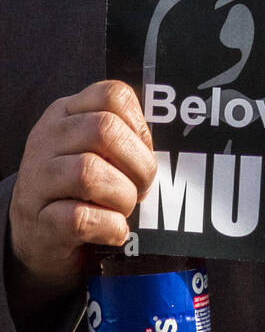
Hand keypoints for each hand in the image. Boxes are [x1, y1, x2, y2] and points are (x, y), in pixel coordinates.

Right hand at [8, 81, 156, 310]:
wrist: (35, 237)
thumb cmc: (77, 188)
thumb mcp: (90, 149)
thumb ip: (121, 136)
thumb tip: (163, 149)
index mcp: (65, 113)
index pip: (112, 94)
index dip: (140, 125)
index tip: (144, 152)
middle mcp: (46, 139)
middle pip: (104, 129)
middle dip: (138, 163)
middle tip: (143, 186)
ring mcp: (37, 180)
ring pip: (89, 172)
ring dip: (123, 196)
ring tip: (125, 208)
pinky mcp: (39, 221)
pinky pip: (81, 218)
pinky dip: (110, 226)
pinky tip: (115, 231)